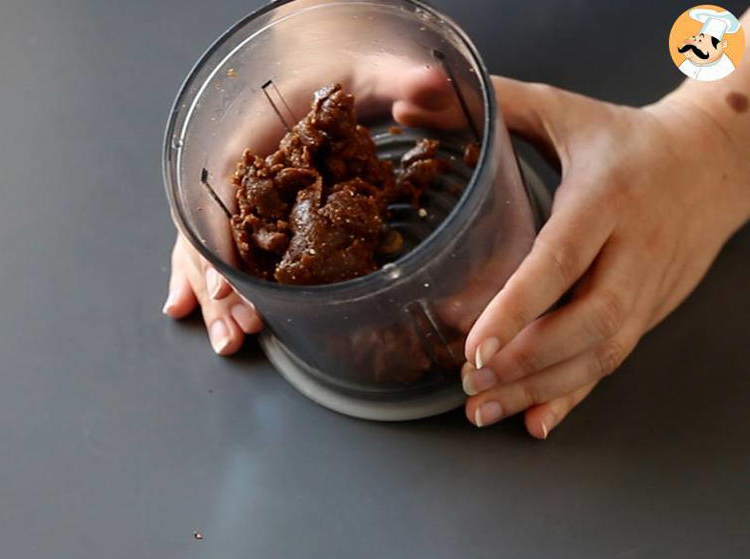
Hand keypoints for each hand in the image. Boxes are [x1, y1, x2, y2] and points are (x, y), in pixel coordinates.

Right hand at [163, 60, 458, 354]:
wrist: (330, 58)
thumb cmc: (343, 64)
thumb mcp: (371, 68)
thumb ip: (400, 79)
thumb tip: (431, 88)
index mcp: (257, 131)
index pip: (226, 189)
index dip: (222, 239)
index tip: (227, 283)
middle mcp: (248, 165)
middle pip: (217, 226)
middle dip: (221, 282)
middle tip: (240, 327)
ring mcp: (254, 190)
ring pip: (221, 242)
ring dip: (222, 291)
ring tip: (234, 336)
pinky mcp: (268, 205)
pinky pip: (237, 241)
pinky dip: (221, 274)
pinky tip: (212, 307)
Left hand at [461, 76, 749, 437]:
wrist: (714, 164)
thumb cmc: (628, 140)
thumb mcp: (565, 112)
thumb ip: (496, 104)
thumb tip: (411, 102)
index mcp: (606, 199)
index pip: (561, 261)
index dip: (518, 307)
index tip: (474, 345)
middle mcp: (632, 252)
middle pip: (587, 323)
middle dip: (527, 362)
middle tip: (469, 383)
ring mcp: (647, 289)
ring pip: (600, 353)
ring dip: (541, 389)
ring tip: (484, 410)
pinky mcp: (649, 312)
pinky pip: (613, 362)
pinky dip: (574, 396)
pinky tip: (536, 421)